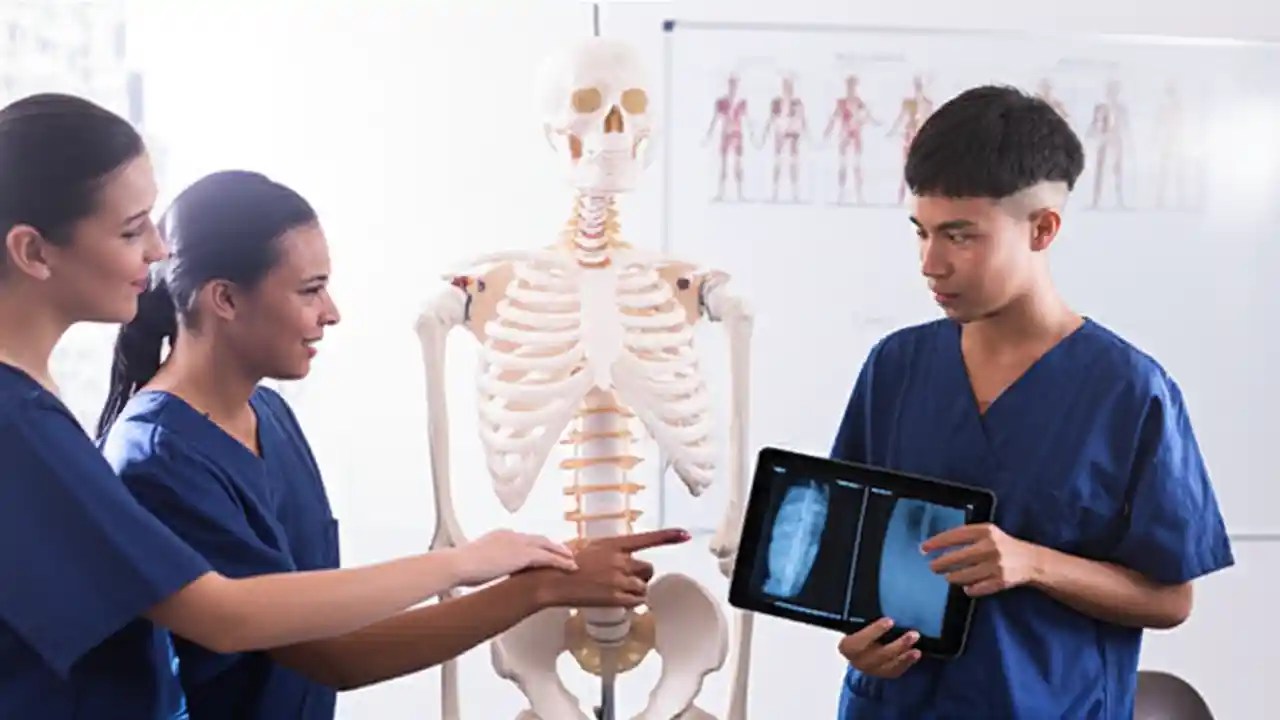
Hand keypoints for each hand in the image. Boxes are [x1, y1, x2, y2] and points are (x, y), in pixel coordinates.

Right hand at [448, 529, 577, 586]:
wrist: (458, 564)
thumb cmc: (460, 567)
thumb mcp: (476, 563)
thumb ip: (486, 565)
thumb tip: (484, 573)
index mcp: (499, 535)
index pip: (523, 539)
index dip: (536, 545)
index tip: (543, 549)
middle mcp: (511, 535)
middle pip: (538, 539)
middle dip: (553, 545)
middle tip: (565, 551)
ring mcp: (518, 544)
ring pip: (547, 547)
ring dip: (561, 553)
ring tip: (572, 560)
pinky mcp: (523, 555)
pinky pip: (548, 558)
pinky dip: (561, 562)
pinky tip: (571, 567)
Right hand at [530, 528, 691, 608]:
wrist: (552, 580)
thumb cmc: (563, 562)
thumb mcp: (588, 547)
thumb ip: (608, 552)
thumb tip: (618, 559)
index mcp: (614, 544)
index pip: (647, 538)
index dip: (668, 537)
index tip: (685, 534)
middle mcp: (620, 560)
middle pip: (648, 569)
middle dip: (641, 575)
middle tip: (626, 578)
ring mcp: (619, 579)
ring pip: (643, 587)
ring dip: (635, 590)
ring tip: (616, 590)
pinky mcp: (616, 598)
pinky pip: (637, 601)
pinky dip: (631, 601)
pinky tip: (617, 599)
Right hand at [837, 617, 920, 678]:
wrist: (859, 646)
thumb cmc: (859, 629)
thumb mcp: (858, 621)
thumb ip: (865, 615)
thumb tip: (875, 587)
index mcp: (847, 646)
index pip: (857, 642)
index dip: (873, 632)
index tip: (889, 620)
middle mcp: (857, 661)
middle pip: (876, 656)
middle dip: (896, 645)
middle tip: (913, 633)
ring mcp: (871, 670)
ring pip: (888, 666)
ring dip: (905, 655)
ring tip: (916, 642)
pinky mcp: (882, 674)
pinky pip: (895, 671)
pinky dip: (906, 662)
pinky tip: (915, 653)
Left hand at [922, 523, 1043, 596]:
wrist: (1031, 561)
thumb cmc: (1003, 545)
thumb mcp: (988, 533)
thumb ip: (968, 536)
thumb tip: (938, 544)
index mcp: (986, 531)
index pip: (955, 535)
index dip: (937, 542)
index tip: (923, 548)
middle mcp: (990, 547)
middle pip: (958, 557)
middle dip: (941, 563)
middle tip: (932, 566)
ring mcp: (996, 566)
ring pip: (964, 575)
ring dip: (952, 577)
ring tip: (947, 576)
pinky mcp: (1000, 582)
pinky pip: (976, 588)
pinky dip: (968, 589)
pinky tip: (965, 587)